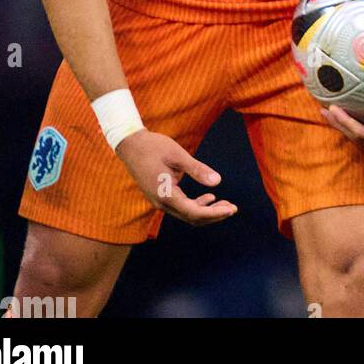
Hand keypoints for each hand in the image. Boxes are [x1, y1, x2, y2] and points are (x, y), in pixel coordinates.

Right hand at [116, 129, 236, 225]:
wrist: (131, 145)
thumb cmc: (154, 147)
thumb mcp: (178, 155)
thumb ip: (197, 169)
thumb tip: (218, 181)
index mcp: (166, 195)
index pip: (195, 213)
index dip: (215, 213)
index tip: (232, 209)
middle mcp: (162, 203)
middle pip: (192, 218)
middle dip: (214, 215)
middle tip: (233, 208)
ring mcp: (160, 201)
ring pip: (187, 214)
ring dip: (206, 211)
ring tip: (225, 203)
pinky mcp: (161, 196)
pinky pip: (181, 207)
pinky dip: (196, 205)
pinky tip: (210, 197)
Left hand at [323, 93, 363, 154]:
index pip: (360, 134)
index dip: (344, 122)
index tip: (331, 108)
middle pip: (357, 137)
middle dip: (339, 124)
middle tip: (323, 109)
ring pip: (362, 135)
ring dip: (347, 124)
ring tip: (333, 111)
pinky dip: (359, 123)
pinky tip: (356, 113)